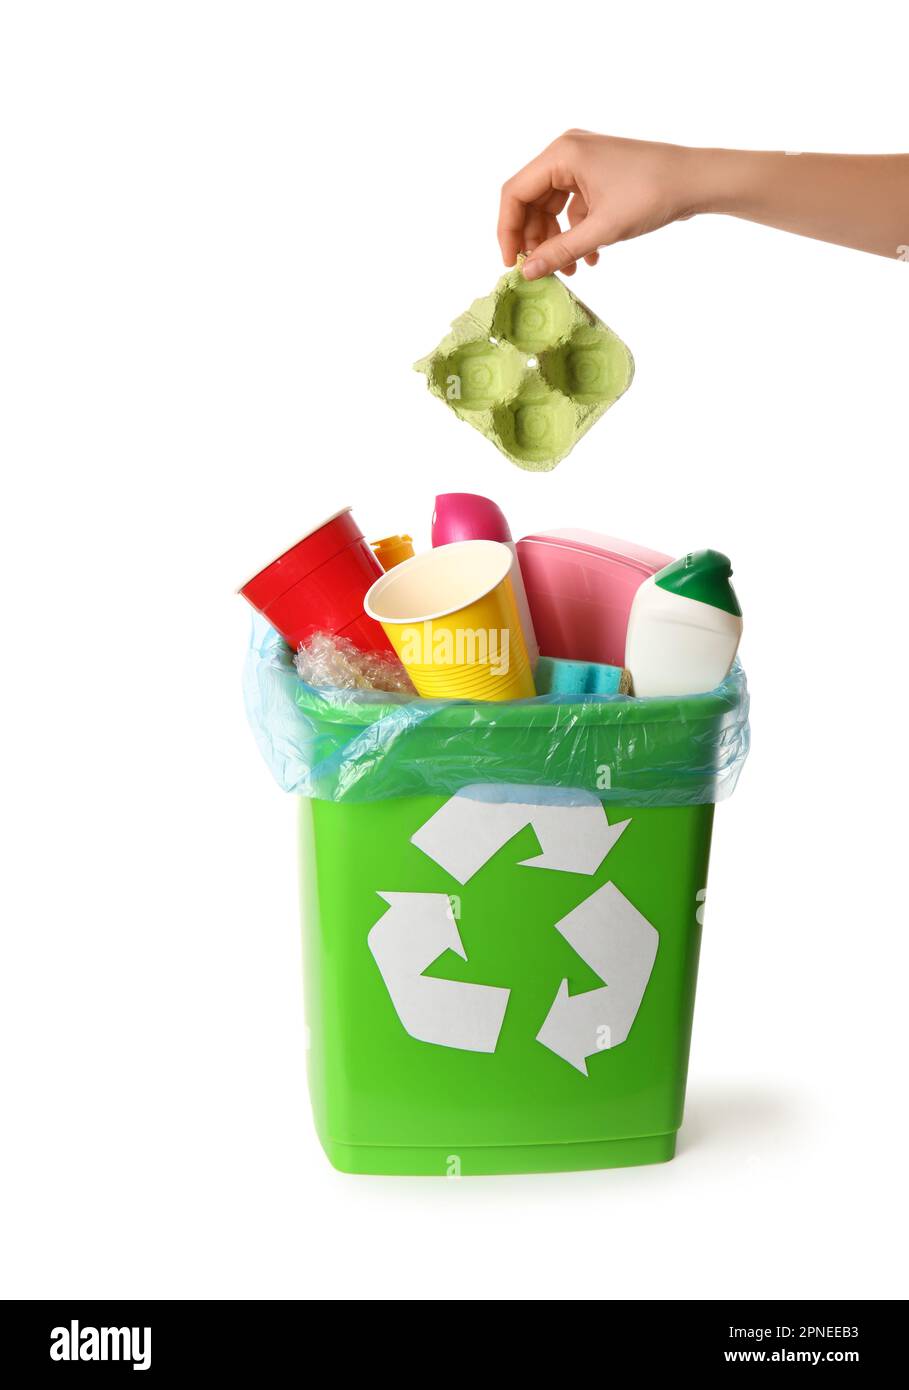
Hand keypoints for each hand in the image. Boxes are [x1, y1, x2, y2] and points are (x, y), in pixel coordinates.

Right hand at [498, 131, 696, 279]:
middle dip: (534, 239)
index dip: (507, 231)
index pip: (515, 193)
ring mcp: (583, 164)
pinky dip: (575, 234)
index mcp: (562, 154)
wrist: (697, 180)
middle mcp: (567, 153)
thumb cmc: (653, 194)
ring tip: (568, 271)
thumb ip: (560, 252)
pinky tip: (590, 259)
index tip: (512, 264)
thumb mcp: (602, 230)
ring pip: (551, 207)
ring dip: (556, 241)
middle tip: (541, 271)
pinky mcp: (598, 176)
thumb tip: (527, 273)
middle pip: (531, 201)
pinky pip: (573, 208)